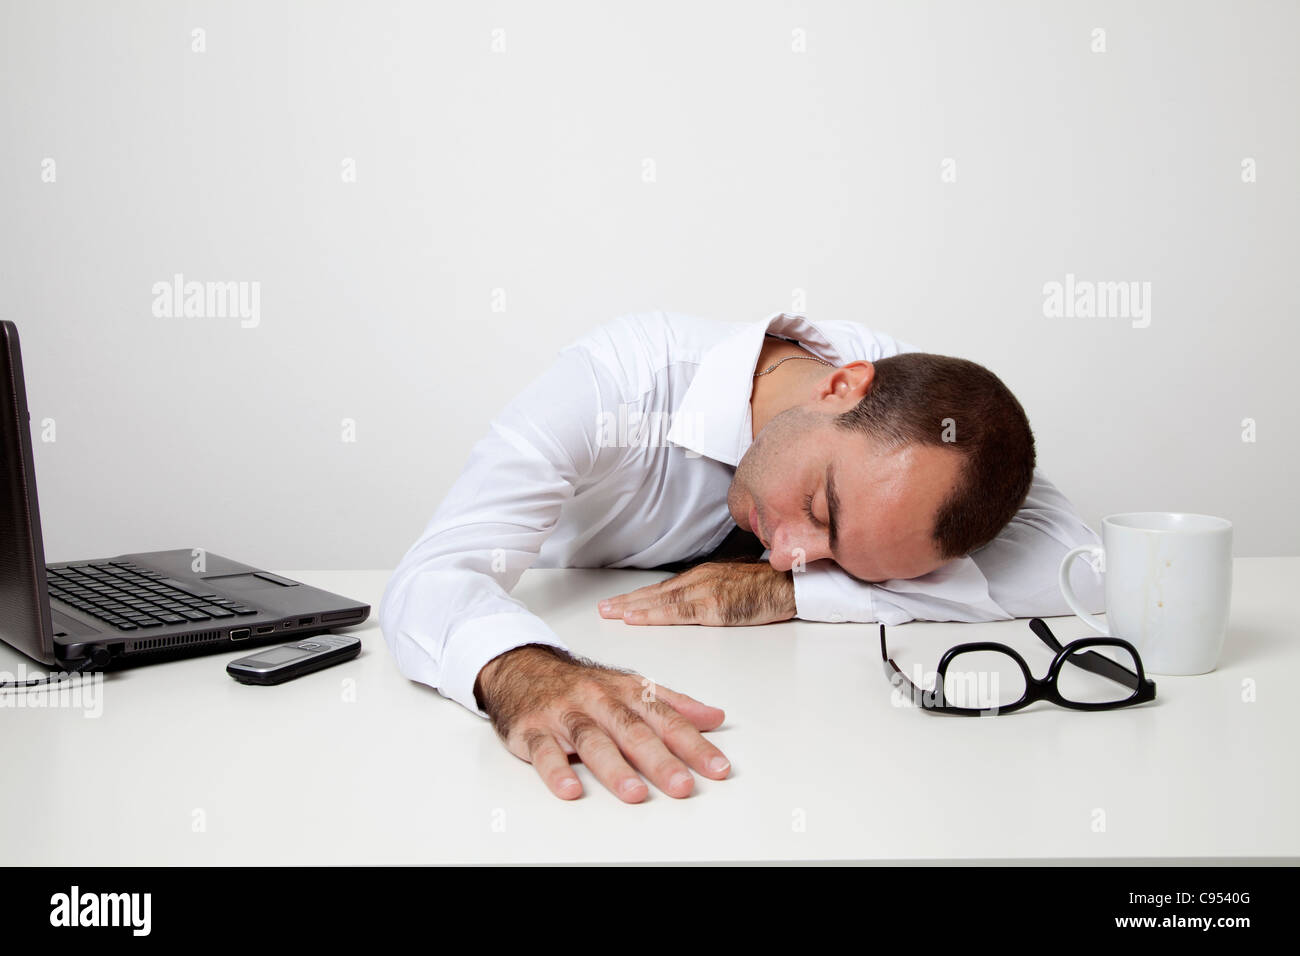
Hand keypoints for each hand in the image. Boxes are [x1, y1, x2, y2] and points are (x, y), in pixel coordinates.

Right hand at [473, 644, 731, 801]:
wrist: (523, 668)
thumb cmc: (584, 686)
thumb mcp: (631, 688)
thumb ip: (674, 705)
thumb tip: (715, 717)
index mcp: (628, 693)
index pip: (667, 721)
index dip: (695, 745)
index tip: (718, 769)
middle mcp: (599, 701)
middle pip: (633, 731)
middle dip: (660, 760)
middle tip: (683, 786)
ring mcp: (565, 715)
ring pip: (592, 740)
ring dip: (614, 767)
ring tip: (635, 792)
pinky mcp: (533, 730)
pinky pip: (544, 751)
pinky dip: (556, 771)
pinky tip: (570, 789)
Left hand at [597, 561, 795, 625]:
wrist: (791, 585)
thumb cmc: (766, 587)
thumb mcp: (732, 585)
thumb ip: (710, 593)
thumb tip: (691, 604)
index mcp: (702, 577)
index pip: (662, 589)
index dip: (638, 596)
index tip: (617, 603)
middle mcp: (699, 580)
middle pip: (655, 593)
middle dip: (627, 602)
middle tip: (602, 610)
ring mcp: (706, 593)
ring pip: (661, 601)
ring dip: (632, 608)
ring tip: (611, 614)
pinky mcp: (716, 607)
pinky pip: (679, 613)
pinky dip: (654, 614)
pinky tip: (637, 618)